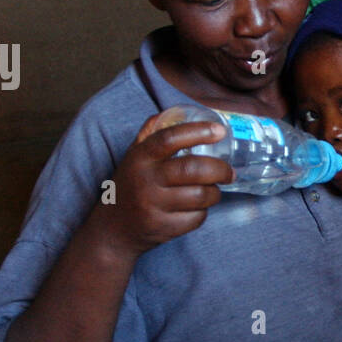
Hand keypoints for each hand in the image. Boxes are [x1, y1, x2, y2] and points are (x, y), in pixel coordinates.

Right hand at [94, 113, 234, 256]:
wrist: (112, 229)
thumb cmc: (130, 186)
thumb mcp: (133, 157)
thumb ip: (151, 135)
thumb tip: (175, 112)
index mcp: (140, 158)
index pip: (170, 138)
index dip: (198, 132)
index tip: (220, 131)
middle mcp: (145, 180)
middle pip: (192, 169)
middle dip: (219, 169)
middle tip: (229, 172)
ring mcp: (153, 206)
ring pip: (199, 196)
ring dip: (214, 193)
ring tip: (214, 190)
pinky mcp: (162, 227)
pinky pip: (196, 218)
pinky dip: (203, 212)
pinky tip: (197, 208)